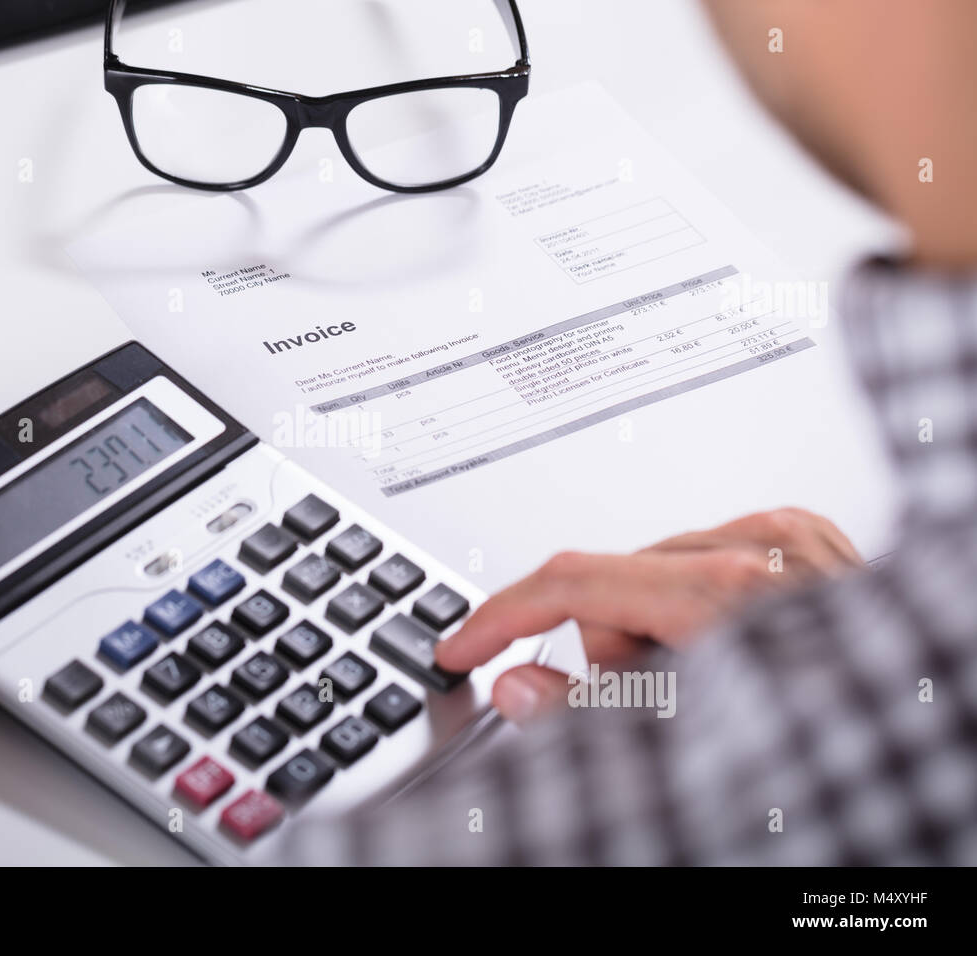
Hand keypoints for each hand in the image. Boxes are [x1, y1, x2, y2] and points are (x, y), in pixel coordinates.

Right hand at [435, 508, 862, 722]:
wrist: (925, 720)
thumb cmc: (831, 731)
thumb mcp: (690, 738)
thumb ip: (586, 712)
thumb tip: (516, 688)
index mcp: (723, 592)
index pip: (570, 582)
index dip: (500, 617)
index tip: (465, 647)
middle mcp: (755, 547)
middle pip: (612, 584)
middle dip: (614, 650)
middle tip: (662, 698)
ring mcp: (784, 535)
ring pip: (655, 571)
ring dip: (659, 629)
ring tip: (716, 674)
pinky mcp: (802, 530)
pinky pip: (701, 557)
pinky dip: (699, 602)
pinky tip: (735, 642)